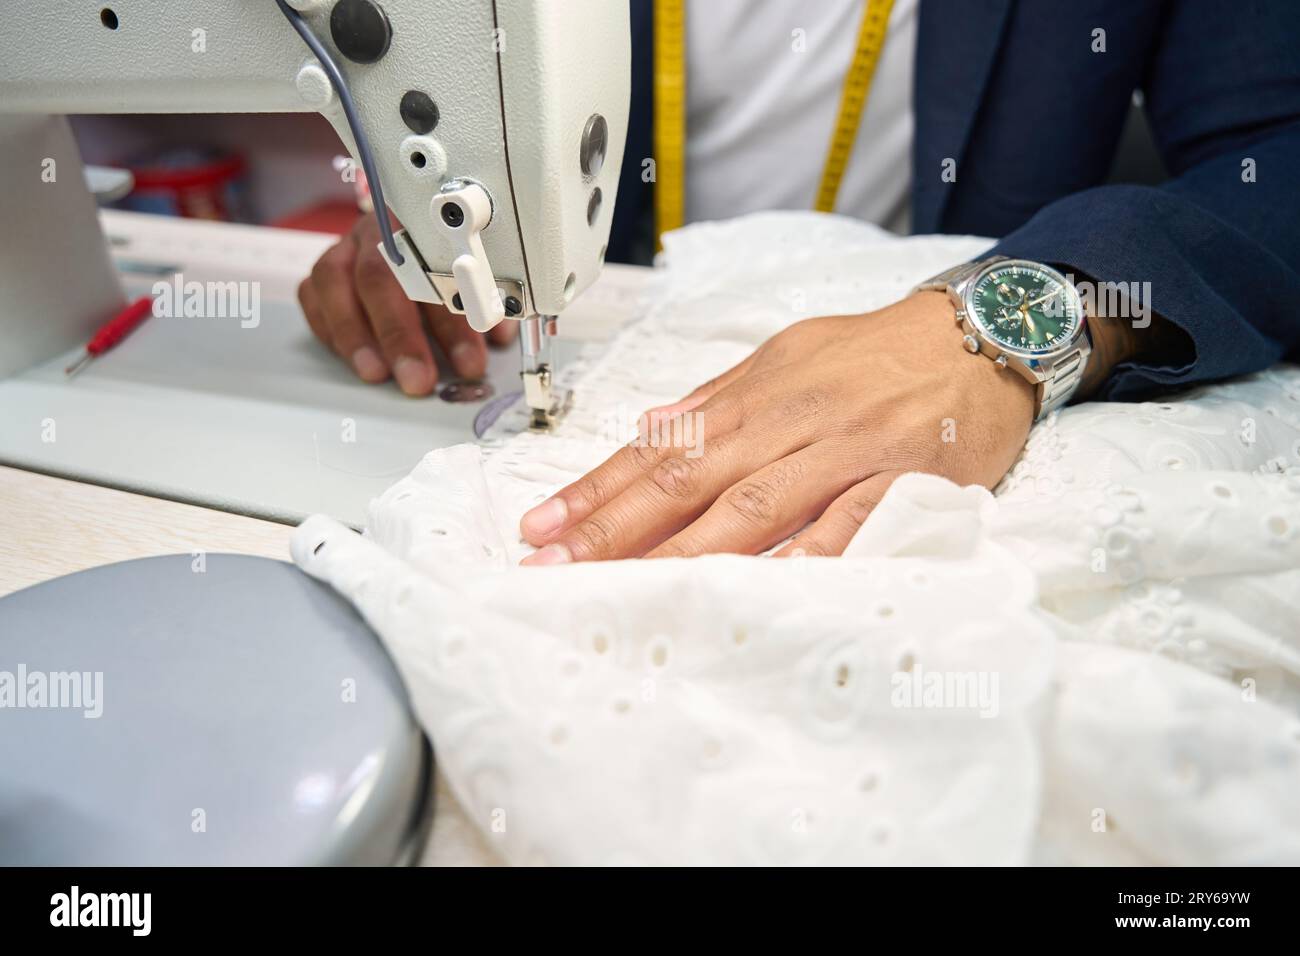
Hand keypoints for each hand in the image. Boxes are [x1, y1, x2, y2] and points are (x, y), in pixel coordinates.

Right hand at [297, 214, 516, 394]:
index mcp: (424, 227)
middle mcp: (379, 232)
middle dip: (400, 335)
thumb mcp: (473, 276)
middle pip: (380, 277)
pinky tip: (353, 357)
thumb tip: (498, 334)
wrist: (406, 226)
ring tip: (375, 373)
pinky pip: (312, 294)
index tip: (470, 361)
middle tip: (418, 379)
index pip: (439, 271)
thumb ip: (484, 303)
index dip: (454, 321)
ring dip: (355, 335)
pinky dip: (330, 329)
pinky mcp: (324, 268)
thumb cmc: (443, 258)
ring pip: (336, 280)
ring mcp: (347, 247)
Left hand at [518, 292, 1039, 562]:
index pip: (660, 447)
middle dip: (614, 528)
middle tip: (552, 566)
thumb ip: (720, 398)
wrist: (986, 334)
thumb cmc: (880, 351)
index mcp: (757, 390)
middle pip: (688, 480)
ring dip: (682, 553)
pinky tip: (757, 589)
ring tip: (623, 588)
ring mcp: (845, 451)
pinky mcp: (902, 479)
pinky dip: (800, 558)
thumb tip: (653, 427)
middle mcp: (790, 419)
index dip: (597, 489)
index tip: (542, 526)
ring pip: (753, 506)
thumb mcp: (789, 354)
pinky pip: (846, 526)